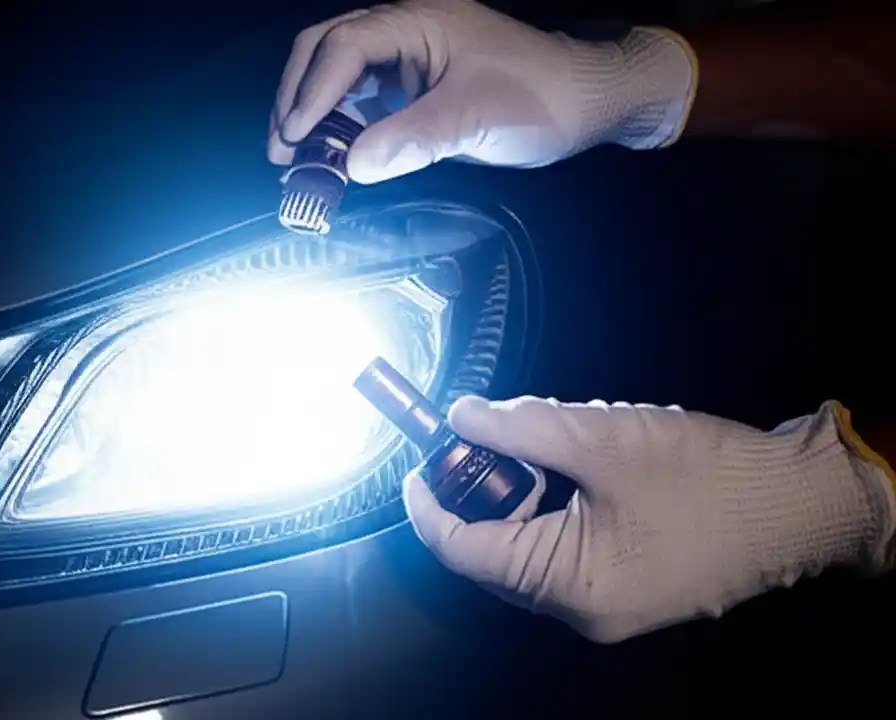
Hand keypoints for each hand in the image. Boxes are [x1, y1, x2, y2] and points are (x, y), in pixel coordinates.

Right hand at [269, 0, 696, 181]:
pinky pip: (358, 99)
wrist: (583, 104)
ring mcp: (404, 57)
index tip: (297, 137)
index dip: (313, 91)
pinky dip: (336, 127)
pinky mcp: (409, 86)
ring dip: (310, 114)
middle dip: (297, 97)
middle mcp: (403, 29)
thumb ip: (413, 138)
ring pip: (335, 74)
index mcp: (418, 19)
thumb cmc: (538, 98)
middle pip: (325, 50)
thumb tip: (352, 166)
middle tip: (282, 151)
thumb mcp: (475, 116)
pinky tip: (326, 157)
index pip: (346, 45)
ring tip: (294, 161)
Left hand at [404, 396, 895, 642]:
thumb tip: (458, 414)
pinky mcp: (630, 584)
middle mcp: (581, 611)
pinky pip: (567, 547)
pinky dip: (555, 503)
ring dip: (522, 489)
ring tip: (542, 435)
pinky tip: (575, 458)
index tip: (412, 461)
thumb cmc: (709, 475)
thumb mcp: (603, 438)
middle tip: (484, 434)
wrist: (805, 501)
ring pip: (530, 544)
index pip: (464, 551)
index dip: (427, 504)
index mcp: (568, 588)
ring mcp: (609, 604)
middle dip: (482, 487)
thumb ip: (521, 427)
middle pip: (494, 550)